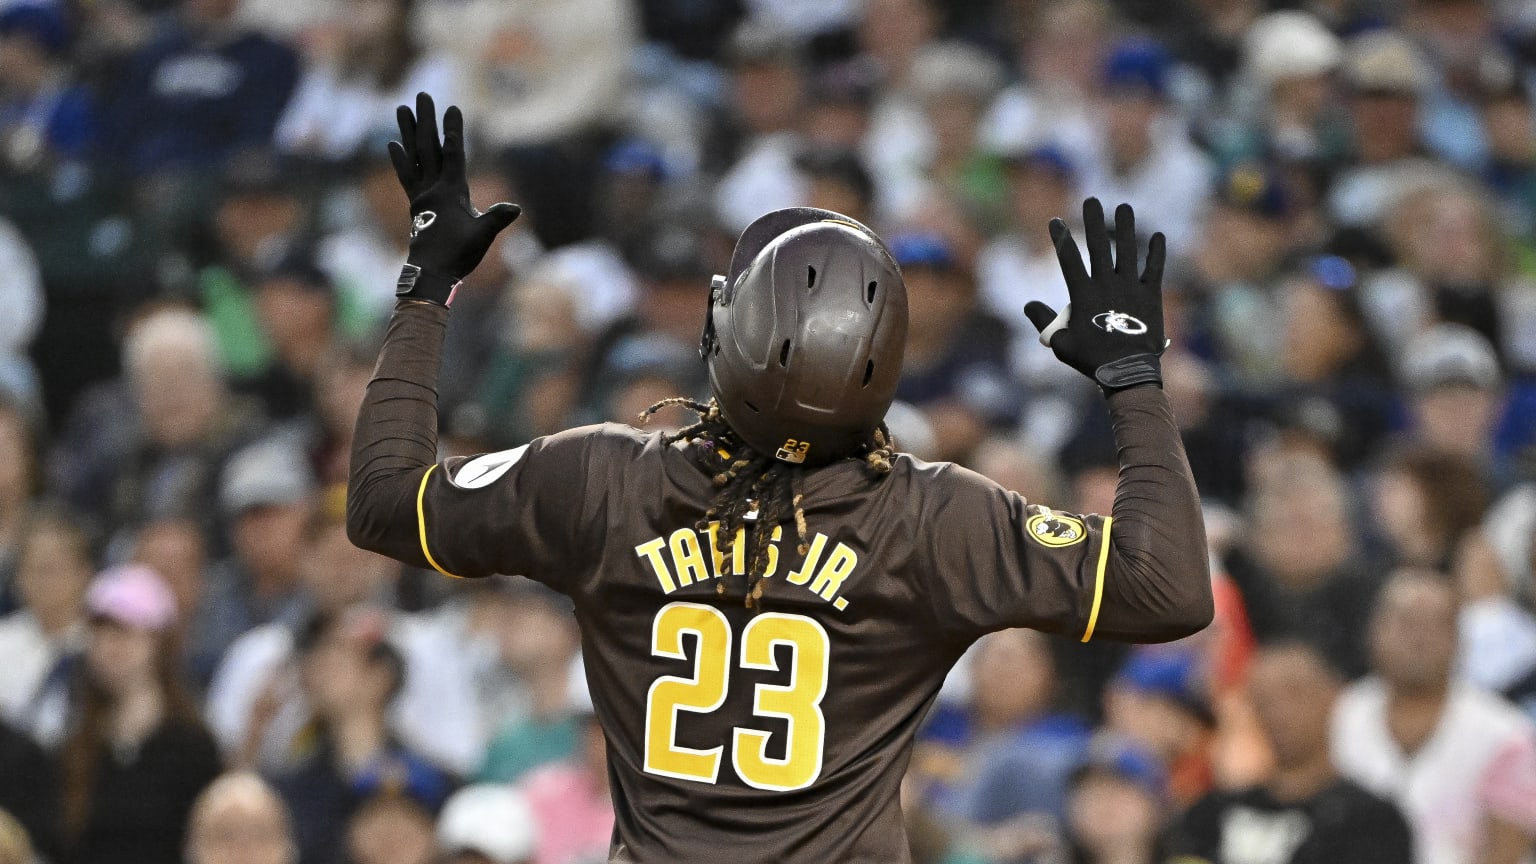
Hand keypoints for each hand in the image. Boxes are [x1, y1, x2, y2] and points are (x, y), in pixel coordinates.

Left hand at [389, 92, 520, 305]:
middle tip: (422, 95)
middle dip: (426, 120)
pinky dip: (400, 159)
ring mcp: (421, 196)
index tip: (452, 107)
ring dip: (408, 132)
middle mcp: (432, 189)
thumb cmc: (459, 256)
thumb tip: (515, 208)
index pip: (452, 155)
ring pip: (413, 156)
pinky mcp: (416, 205)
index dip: (453, 131)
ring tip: (401, 108)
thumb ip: (497, 220)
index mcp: (450, 192)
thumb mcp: (482, 237)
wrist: (431, 275)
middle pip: (428, 148)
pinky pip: (406, 175)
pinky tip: (393, 145)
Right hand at [1023, 198, 1165, 392]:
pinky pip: (1154, 269)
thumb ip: (1044, 321)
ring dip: (1126, 227)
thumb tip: (1028, 305)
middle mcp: (1106, 284)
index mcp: (1083, 294)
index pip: (1069, 259)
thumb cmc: (1091, 359)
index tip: (1055, 221)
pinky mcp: (1150, 295)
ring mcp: (1130, 287)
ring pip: (1127, 250)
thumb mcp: (1060, 343)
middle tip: (1092, 200)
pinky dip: (1156, 253)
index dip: (1061, 238)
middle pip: (1099, 245)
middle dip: (1093, 220)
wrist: (1127, 371)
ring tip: (1124, 207)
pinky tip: (1158, 236)